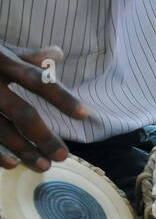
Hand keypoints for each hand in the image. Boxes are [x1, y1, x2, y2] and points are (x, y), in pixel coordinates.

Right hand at [0, 44, 88, 170]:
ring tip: (44, 165)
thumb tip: (57, 52)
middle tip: (63, 155)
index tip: (85, 115)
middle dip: (44, 136)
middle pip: (22, 113)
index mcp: (2, 61)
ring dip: (24, 150)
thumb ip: (27, 56)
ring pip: (1, 129)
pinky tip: (12, 164)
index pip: (38, 80)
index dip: (61, 98)